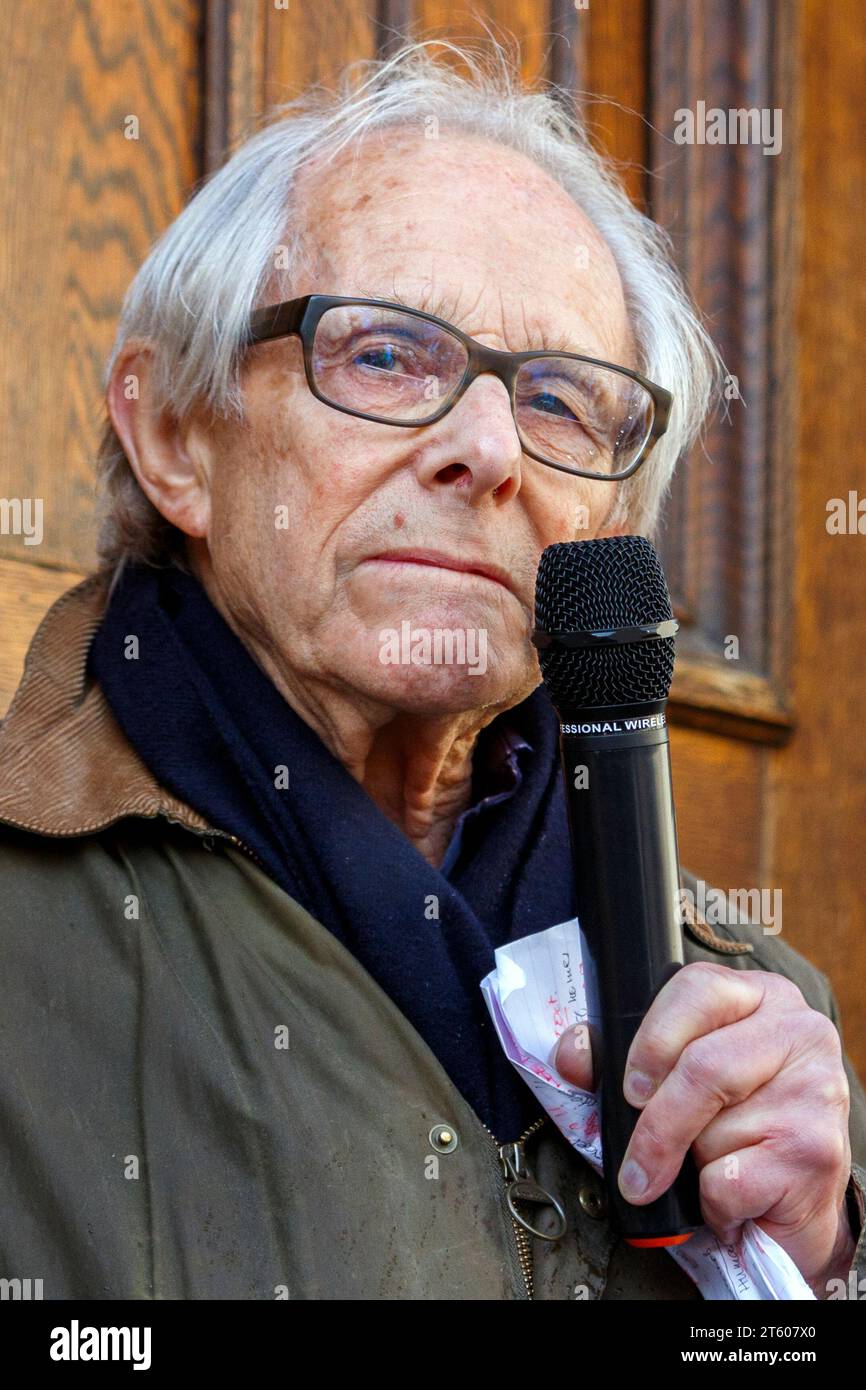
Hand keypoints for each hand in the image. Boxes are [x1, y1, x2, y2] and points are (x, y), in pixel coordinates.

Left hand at [553, 961, 854, 1290]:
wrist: (788, 1211)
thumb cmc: (728, 1135)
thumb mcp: (672, 1086)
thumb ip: (619, 1063)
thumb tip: (570, 1053)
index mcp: (760, 997)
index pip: (698, 988)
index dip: (653, 1039)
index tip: (631, 1089)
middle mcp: (799, 1032)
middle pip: (704, 1065)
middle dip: (657, 1125)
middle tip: (636, 1167)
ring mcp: (816, 1091)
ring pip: (717, 1126)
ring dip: (693, 1165)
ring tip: (707, 1172)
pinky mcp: (818, 1152)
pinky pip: (732, 1178)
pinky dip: (714, 1203)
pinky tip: (733, 1201)